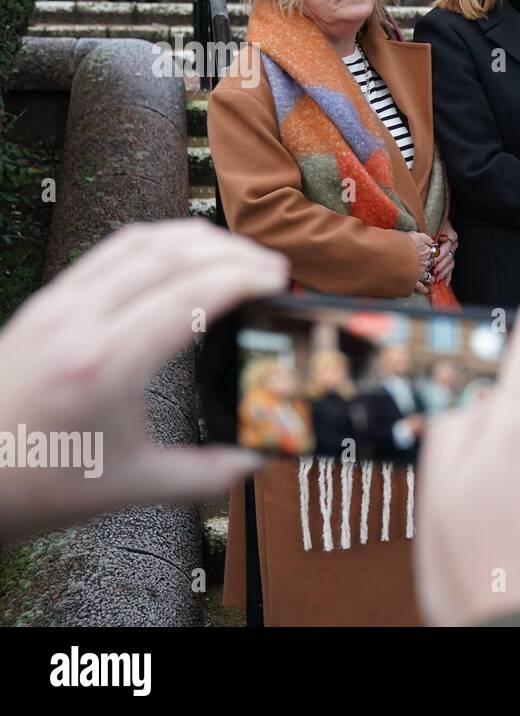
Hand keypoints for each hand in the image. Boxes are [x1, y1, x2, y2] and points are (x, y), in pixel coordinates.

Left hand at [0, 220, 286, 541]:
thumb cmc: (36, 482)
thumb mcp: (131, 485)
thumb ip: (206, 473)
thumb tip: (257, 458)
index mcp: (106, 366)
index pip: (190, 296)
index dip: (243, 279)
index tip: (280, 281)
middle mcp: (80, 323)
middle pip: (170, 255)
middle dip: (232, 252)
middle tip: (273, 267)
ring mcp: (59, 306)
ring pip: (140, 241)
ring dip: (197, 238)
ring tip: (238, 253)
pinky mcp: (47, 302)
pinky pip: (111, 251)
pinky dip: (158, 241)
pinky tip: (183, 255)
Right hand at [407, 230, 434, 294]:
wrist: (392, 253)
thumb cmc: (402, 242)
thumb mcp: (414, 235)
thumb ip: (424, 238)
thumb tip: (431, 240)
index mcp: (425, 251)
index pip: (432, 253)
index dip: (431, 254)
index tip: (432, 255)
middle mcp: (424, 263)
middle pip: (430, 265)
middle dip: (432, 267)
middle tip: (434, 268)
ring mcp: (418, 273)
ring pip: (428, 276)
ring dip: (430, 278)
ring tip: (432, 280)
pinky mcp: (411, 281)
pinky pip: (419, 286)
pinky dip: (422, 289)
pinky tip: (425, 291)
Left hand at [431, 223, 457, 284]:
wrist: (440, 224)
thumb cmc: (435, 225)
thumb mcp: (434, 226)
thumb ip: (432, 233)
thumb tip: (427, 240)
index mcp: (451, 235)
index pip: (447, 246)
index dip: (441, 253)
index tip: (434, 259)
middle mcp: (453, 244)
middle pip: (449, 256)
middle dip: (442, 265)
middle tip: (435, 271)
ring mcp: (453, 251)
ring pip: (451, 263)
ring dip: (444, 271)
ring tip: (438, 278)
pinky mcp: (451, 258)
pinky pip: (451, 268)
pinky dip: (448, 275)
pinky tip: (446, 282)